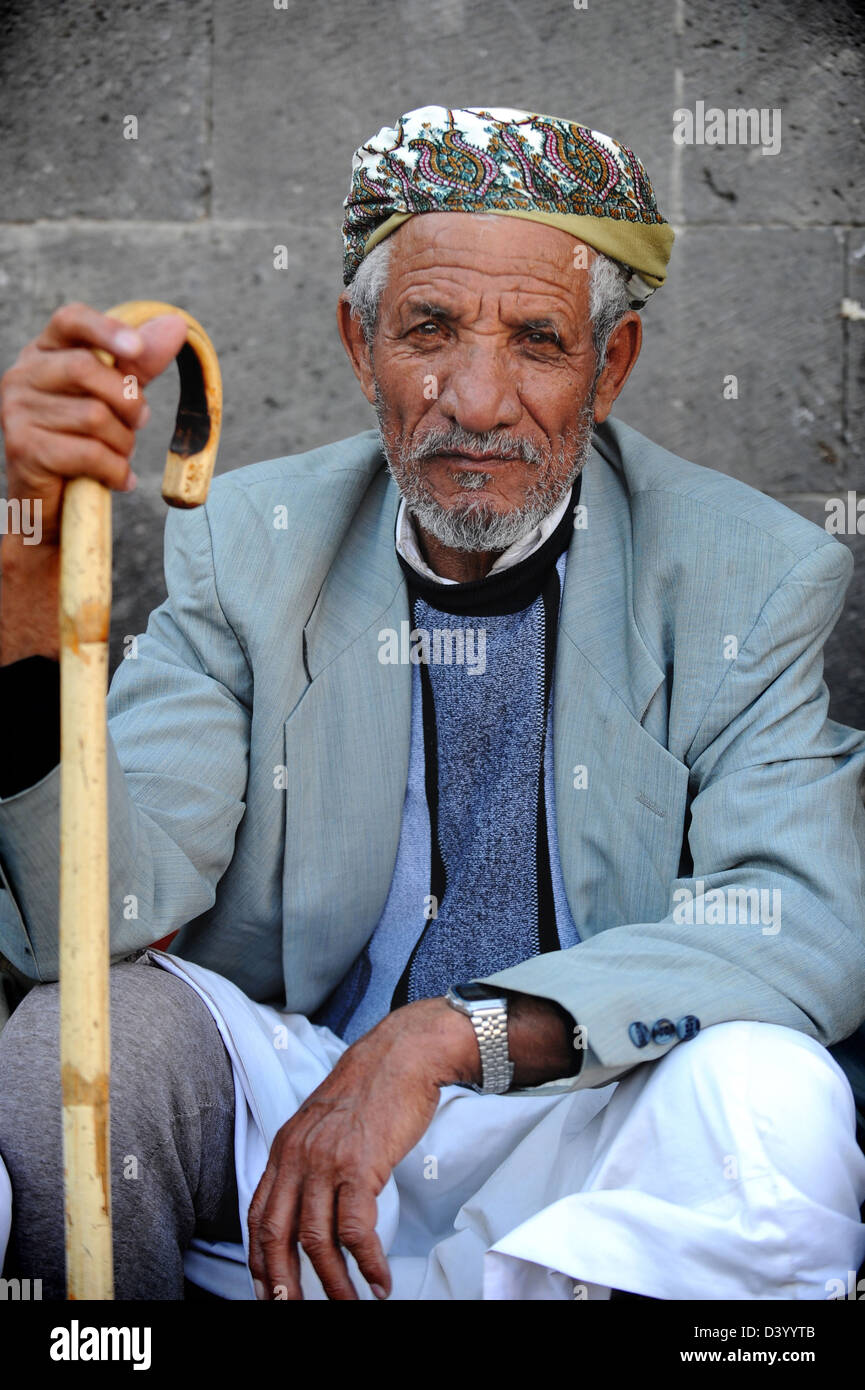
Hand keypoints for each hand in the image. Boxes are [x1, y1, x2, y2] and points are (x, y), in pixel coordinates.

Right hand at [0, 301, 187, 546]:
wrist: (52, 506)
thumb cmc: (85, 444)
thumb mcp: (115, 399)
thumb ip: (140, 364)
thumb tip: (175, 324)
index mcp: (44, 353)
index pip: (70, 320)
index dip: (106, 328)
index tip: (137, 348)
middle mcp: (22, 375)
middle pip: (87, 368)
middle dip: (127, 400)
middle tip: (138, 422)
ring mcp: (16, 410)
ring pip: (94, 416)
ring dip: (122, 443)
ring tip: (118, 456)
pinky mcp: (22, 447)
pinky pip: (89, 452)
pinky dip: (115, 469)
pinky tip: (119, 479)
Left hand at [247, 996, 478, 1300]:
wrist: (401, 1055)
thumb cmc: (369, 1089)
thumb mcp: (322, 1123)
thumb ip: (308, 1159)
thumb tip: (307, 1203)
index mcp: (285, 1148)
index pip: (258, 1215)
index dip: (259, 1260)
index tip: (267, 1292)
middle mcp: (298, 1156)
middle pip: (277, 1235)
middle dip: (282, 1284)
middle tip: (293, 1310)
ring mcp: (327, 1161)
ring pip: (316, 1241)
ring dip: (333, 1285)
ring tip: (349, 1306)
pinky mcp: (360, 1165)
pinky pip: (356, 1229)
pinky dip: (366, 1262)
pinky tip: (378, 1280)